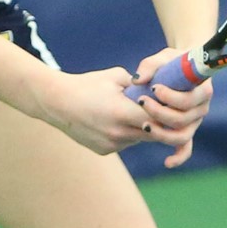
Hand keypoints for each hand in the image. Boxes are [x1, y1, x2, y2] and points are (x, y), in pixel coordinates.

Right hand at [35, 67, 156, 155]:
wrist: (57, 102)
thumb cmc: (87, 84)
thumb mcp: (116, 77)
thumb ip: (141, 84)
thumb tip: (160, 90)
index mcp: (123, 113)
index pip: (158, 119)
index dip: (165, 111)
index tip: (169, 103)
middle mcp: (119, 133)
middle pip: (153, 132)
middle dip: (158, 121)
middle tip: (160, 108)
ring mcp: (112, 144)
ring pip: (139, 138)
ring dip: (142, 128)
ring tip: (131, 111)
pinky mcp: (105, 151)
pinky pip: (125, 142)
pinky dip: (126, 133)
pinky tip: (114, 119)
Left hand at [132, 48, 213, 167]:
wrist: (183, 68)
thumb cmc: (174, 61)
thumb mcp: (164, 57)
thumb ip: (150, 66)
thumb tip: (137, 80)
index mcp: (202, 90)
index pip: (188, 100)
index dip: (171, 97)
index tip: (154, 88)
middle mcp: (202, 108)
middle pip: (182, 119)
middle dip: (160, 113)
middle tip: (141, 102)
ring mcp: (195, 121)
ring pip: (181, 135)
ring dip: (162, 133)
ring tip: (143, 125)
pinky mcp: (187, 129)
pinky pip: (186, 148)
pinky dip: (178, 156)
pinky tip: (167, 163)